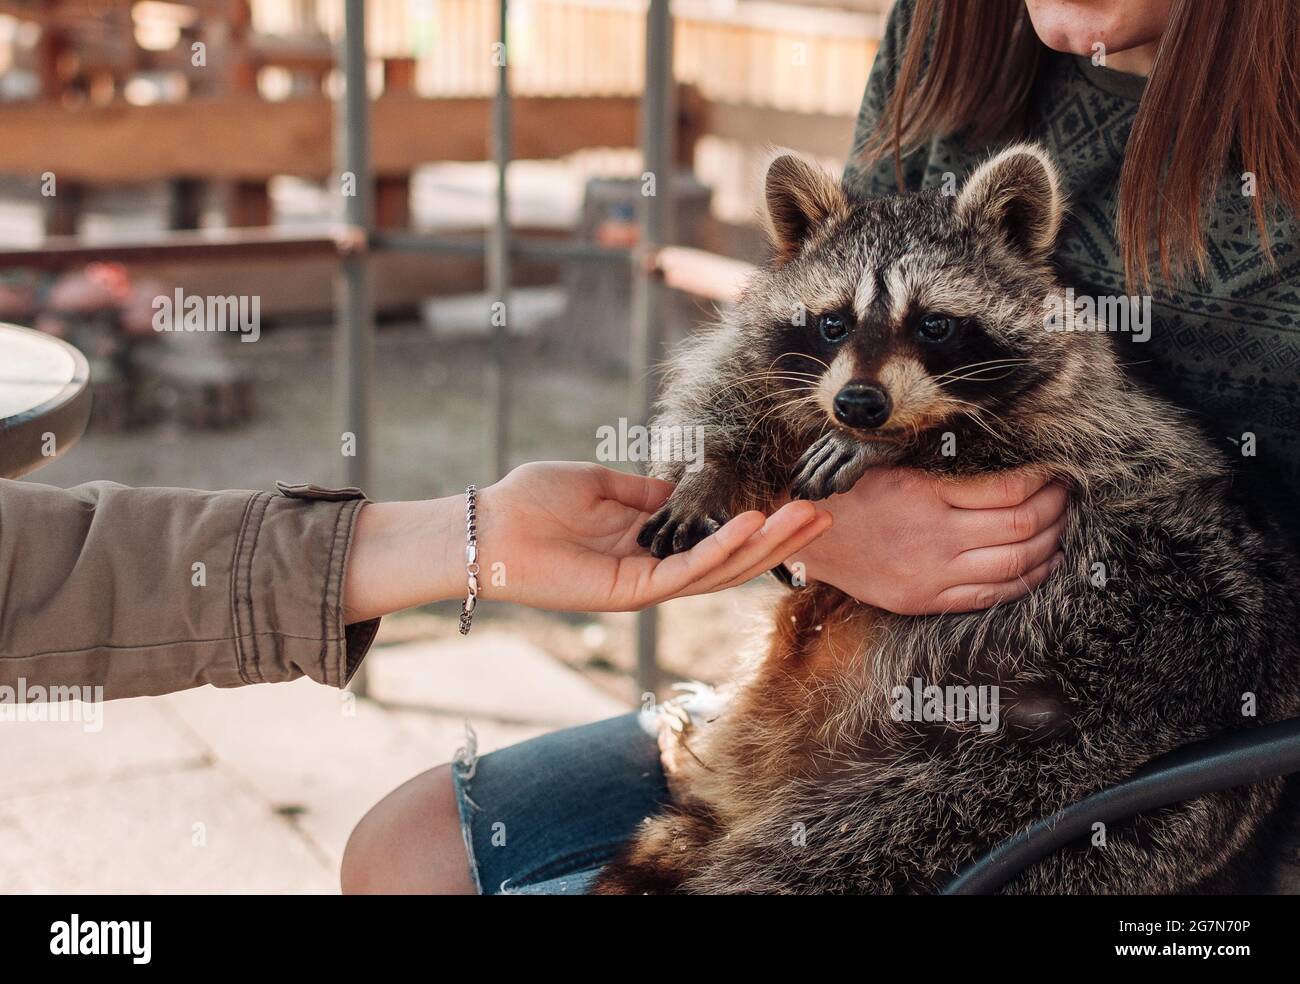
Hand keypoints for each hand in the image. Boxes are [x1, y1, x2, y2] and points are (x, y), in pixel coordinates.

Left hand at [481, 462, 832, 611]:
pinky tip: (751, 523)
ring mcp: (645, 586)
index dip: (758, 526)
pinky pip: (686, 573)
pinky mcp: (630, 593)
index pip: (716, 541)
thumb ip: (645, 493)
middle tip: (825, 516)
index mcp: (650, 545)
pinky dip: (721, 550)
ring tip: (807, 518)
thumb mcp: (599, 485)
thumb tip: (683, 488)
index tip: (795, 503)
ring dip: (766, 547)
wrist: (488, 526)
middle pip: (731, 561)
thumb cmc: (531, 502)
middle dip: (780, 540)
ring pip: (720, 572)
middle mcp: (654, 571)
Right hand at [787, 467, 1066, 613]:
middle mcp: (935, 538)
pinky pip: (991, 594)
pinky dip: (1027, 579)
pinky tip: (1043, 563)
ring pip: (1015, 563)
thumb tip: (1004, 460)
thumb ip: (945, 468)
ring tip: (1063, 525)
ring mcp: (933, 574)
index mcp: (926, 496)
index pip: (1008, 489)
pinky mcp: (927, 600)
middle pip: (1022, 526)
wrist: (809, 537)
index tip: (1057, 469)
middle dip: (1057, 508)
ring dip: (1051, 542)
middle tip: (1070, 495)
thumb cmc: (850, 493)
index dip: (1043, 480)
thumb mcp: (893, 465)